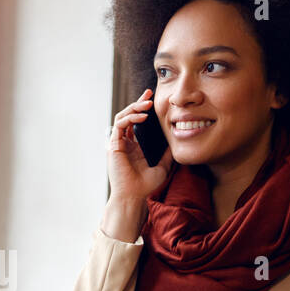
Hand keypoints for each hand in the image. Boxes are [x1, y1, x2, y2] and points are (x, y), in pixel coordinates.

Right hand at [106, 88, 171, 204]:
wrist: (135, 196)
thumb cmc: (146, 186)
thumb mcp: (163, 166)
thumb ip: (167, 154)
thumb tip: (176, 141)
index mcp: (133, 147)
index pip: (136, 123)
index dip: (142, 109)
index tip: (152, 99)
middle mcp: (124, 143)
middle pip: (128, 116)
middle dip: (138, 102)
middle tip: (149, 93)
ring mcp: (118, 144)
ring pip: (122, 117)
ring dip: (134, 108)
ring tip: (147, 104)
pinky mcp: (114, 146)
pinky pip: (119, 125)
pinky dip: (130, 118)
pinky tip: (142, 116)